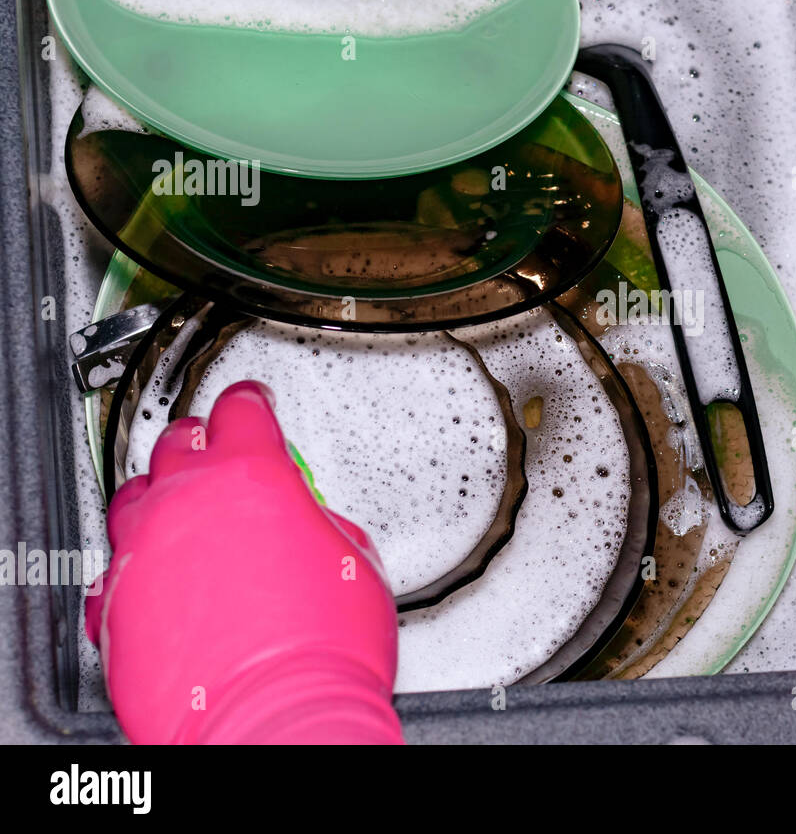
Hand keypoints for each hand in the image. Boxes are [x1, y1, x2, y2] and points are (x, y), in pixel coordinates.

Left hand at [86, 381, 403, 743]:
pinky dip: (140, 565)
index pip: (241, 408)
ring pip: (135, 496)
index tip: (254, 404)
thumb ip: (316, 517)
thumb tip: (303, 520)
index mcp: (251, 474)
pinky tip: (165, 578)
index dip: (252, 401)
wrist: (279, 719)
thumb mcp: (355, 557)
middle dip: (204, 443)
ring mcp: (144, 551)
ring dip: (162, 497)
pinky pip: (116, 566)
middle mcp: (187, 501)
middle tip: (225, 458)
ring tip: (188, 516)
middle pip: (178, 442)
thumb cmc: (324, 648)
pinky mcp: (116, 603)